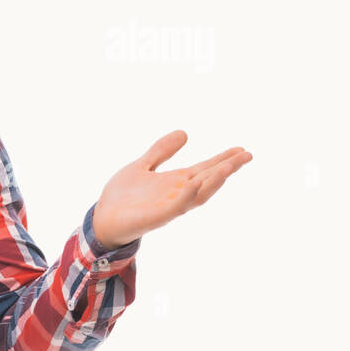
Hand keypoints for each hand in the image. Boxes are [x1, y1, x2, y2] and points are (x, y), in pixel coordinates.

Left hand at [91, 130, 251, 248]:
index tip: (241, 149)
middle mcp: (177, 194)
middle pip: (208, 180)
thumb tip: (184, 132)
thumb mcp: (143, 166)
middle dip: (227, 168)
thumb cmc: (122, 196)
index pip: (205, 169)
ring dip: (213, 181)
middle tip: (247, 155)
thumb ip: (161, 151)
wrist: (102, 218)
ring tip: (229, 167)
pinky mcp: (156, 217)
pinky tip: (194, 184)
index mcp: (175, 182)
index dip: (223, 159)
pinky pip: (175, 207)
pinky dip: (185, 197)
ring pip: (197, 194)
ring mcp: (169, 206)